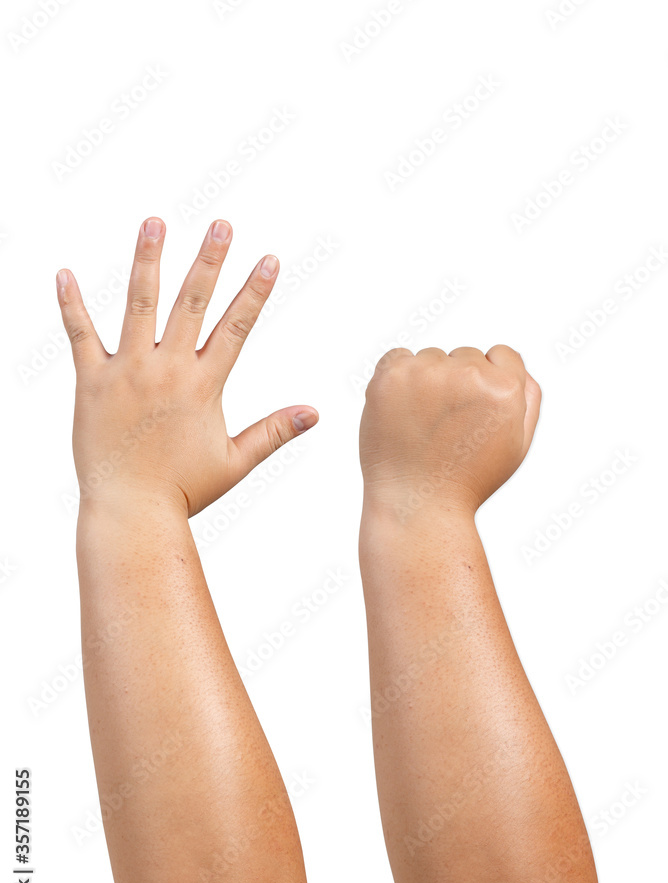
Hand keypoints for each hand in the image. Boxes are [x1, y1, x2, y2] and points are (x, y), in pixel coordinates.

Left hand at [57, 218, 317, 517]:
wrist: (131, 512)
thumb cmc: (184, 492)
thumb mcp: (236, 462)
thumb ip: (274, 431)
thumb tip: (315, 413)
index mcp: (202, 386)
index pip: (236, 327)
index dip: (255, 291)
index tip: (269, 259)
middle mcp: (166, 370)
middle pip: (192, 303)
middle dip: (209, 260)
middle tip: (221, 224)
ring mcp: (126, 372)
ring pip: (138, 304)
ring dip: (147, 260)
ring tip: (154, 222)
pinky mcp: (91, 382)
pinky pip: (79, 335)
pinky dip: (70, 304)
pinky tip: (63, 273)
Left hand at [359, 346, 540, 519]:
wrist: (416, 506)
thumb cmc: (468, 480)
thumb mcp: (516, 444)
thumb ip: (528, 397)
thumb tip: (513, 362)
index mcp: (505, 388)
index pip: (502, 354)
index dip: (488, 383)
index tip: (473, 412)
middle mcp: (468, 374)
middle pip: (464, 356)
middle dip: (457, 384)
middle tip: (446, 429)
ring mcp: (426, 373)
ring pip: (430, 358)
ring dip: (426, 382)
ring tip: (422, 426)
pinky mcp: (391, 377)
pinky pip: (397, 358)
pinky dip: (396, 378)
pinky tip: (400, 412)